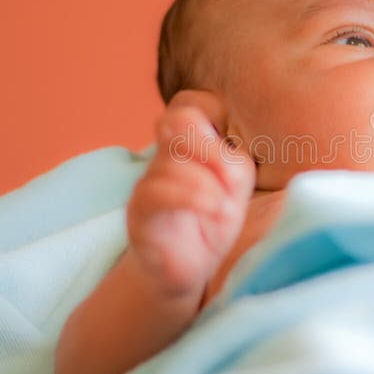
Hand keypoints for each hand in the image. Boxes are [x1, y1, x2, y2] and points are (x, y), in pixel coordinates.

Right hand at [125, 91, 255, 297]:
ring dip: (210, 186)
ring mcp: (147, 179)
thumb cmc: (213, 222)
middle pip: (181, 118)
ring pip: (174, 160)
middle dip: (215, 150)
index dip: (216, 115)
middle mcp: (164, 154)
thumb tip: (225, 152)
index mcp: (189, 143)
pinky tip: (216, 213)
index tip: (235, 152)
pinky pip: (157, 191)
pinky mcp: (137, 210)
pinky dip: (194, 199)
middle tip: (234, 182)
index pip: (190, 105)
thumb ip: (234, 162)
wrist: (187, 269)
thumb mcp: (236, 188)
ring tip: (225, 211)